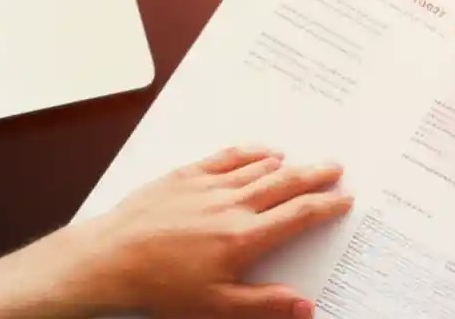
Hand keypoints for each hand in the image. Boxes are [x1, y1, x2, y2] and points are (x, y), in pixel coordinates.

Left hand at [75, 146, 352, 318]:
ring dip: (288, 163)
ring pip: (259, 168)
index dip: (325, 206)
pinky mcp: (186, 175)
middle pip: (285, 183)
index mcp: (244, 239)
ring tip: (306, 161)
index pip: (297, 216)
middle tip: (336, 168)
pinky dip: (251, 152)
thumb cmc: (160, 286)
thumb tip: (304, 306)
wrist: (112, 258)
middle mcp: (232, 206)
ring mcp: (209, 186)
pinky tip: (263, 151)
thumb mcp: (216, 306)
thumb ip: (264, 303)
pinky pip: (227, 157)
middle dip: (315, 175)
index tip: (343, 199)